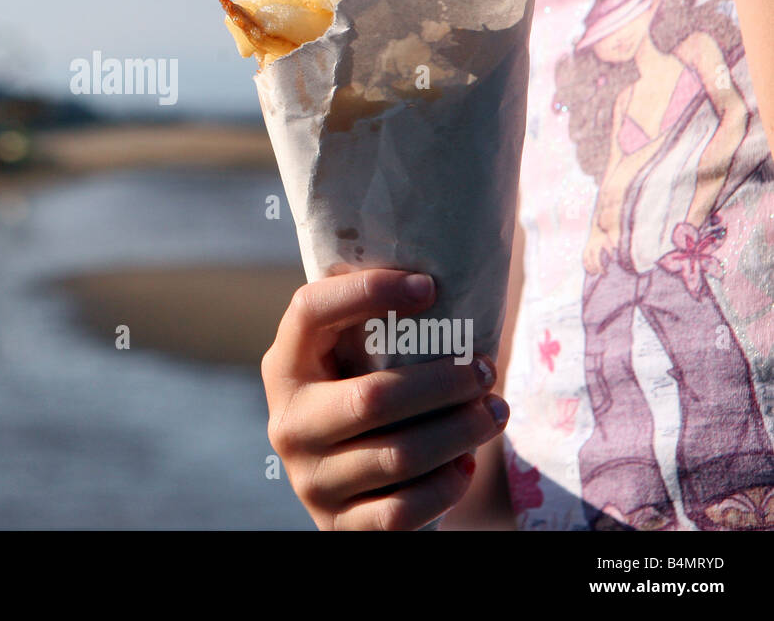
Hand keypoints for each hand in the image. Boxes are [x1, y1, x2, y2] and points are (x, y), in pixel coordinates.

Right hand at [261, 270, 507, 529]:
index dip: (367, 291)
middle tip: (485, 370)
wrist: (353, 499)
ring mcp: (309, 479)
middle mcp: (287, 422)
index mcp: (285, 366)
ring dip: (461, 432)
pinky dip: (446, 487)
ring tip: (495, 412)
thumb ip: (382, 327)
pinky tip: (466, 466)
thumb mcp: (358, 363)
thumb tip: (451, 255)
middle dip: (444, 383)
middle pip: (372, 397)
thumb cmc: (370, 404)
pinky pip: (404, 510)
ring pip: (399, 455)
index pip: (309, 311)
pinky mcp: (338, 526)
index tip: (429, 286)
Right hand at [582, 227, 615, 275]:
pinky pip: (583, 257)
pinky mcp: (585, 248)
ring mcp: (586, 248)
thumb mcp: (609, 243)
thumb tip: (613, 261)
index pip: (596, 261)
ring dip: (588, 267)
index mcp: (595, 248)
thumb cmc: (604, 236)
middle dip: (593, 269)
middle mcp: (589, 249)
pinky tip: (588, 267)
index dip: (599, 268)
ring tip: (592, 273)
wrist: (597, 228)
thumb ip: (611, 252)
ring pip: (585, 260)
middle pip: (589, 262)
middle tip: (598, 274)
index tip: (604, 273)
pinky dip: (585, 263)